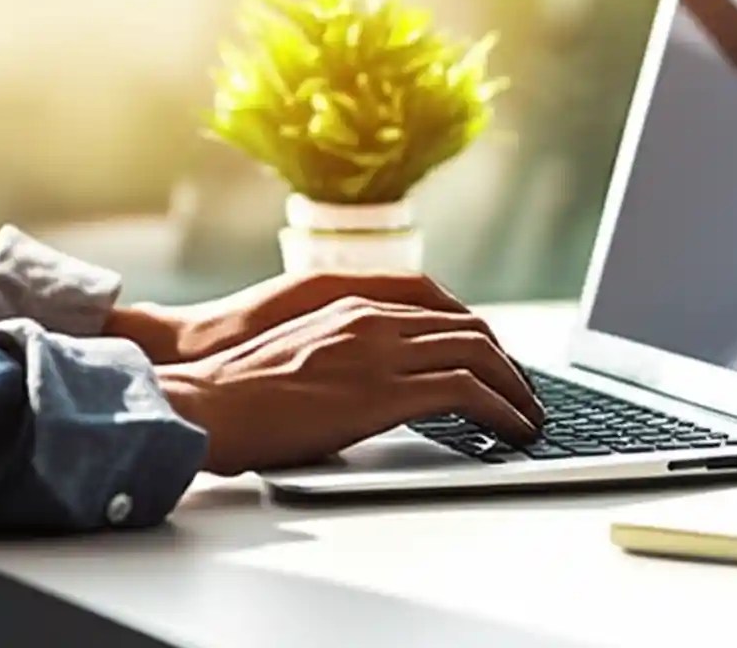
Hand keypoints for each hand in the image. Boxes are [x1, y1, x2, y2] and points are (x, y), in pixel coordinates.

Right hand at [155, 295, 544, 475]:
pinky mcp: (383, 391)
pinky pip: (467, 392)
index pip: (439, 309)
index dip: (478, 337)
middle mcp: (374, 319)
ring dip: (516, 387)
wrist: (205, 403)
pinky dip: (503, 410)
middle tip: (525, 393)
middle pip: (469, 328)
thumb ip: (340, 355)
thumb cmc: (236, 392)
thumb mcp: (298, 354)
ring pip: (479, 354)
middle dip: (508, 362)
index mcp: (353, 306)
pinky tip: (514, 430)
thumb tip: (364, 387)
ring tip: (531, 417)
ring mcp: (380, 351)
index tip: (495, 363)